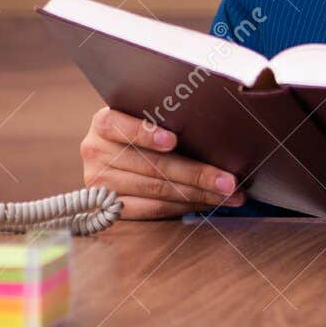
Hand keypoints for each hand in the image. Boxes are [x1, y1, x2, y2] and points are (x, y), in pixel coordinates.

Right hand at [79, 107, 244, 219]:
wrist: (118, 153)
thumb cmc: (148, 129)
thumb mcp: (148, 116)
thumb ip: (169, 119)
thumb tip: (218, 127)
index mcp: (104, 123)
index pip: (118, 125)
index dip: (145, 133)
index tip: (172, 140)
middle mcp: (95, 151)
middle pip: (151, 165)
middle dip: (197, 174)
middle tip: (229, 181)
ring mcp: (99, 182)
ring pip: (155, 190)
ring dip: (198, 195)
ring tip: (229, 195)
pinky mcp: (108, 207)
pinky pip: (151, 209)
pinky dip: (183, 207)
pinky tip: (207, 203)